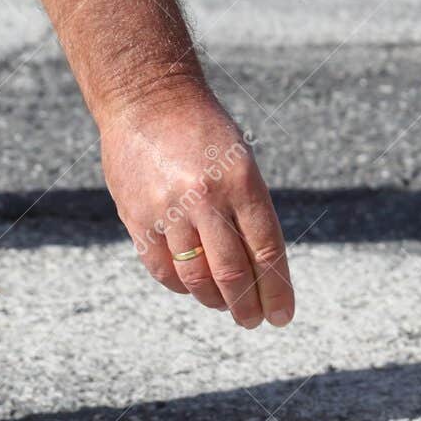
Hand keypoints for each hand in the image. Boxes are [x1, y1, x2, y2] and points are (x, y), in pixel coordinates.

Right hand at [99, 83, 293, 327]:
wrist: (147, 98)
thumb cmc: (205, 133)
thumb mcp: (241, 163)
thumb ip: (249, 214)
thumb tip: (259, 273)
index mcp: (242, 181)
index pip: (266, 251)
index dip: (277, 291)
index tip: (282, 317)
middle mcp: (206, 197)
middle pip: (233, 272)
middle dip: (248, 306)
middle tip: (253, 321)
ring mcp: (169, 208)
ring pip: (195, 277)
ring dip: (214, 300)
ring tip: (225, 305)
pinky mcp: (137, 216)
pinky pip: (162, 269)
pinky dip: (180, 286)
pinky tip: (191, 286)